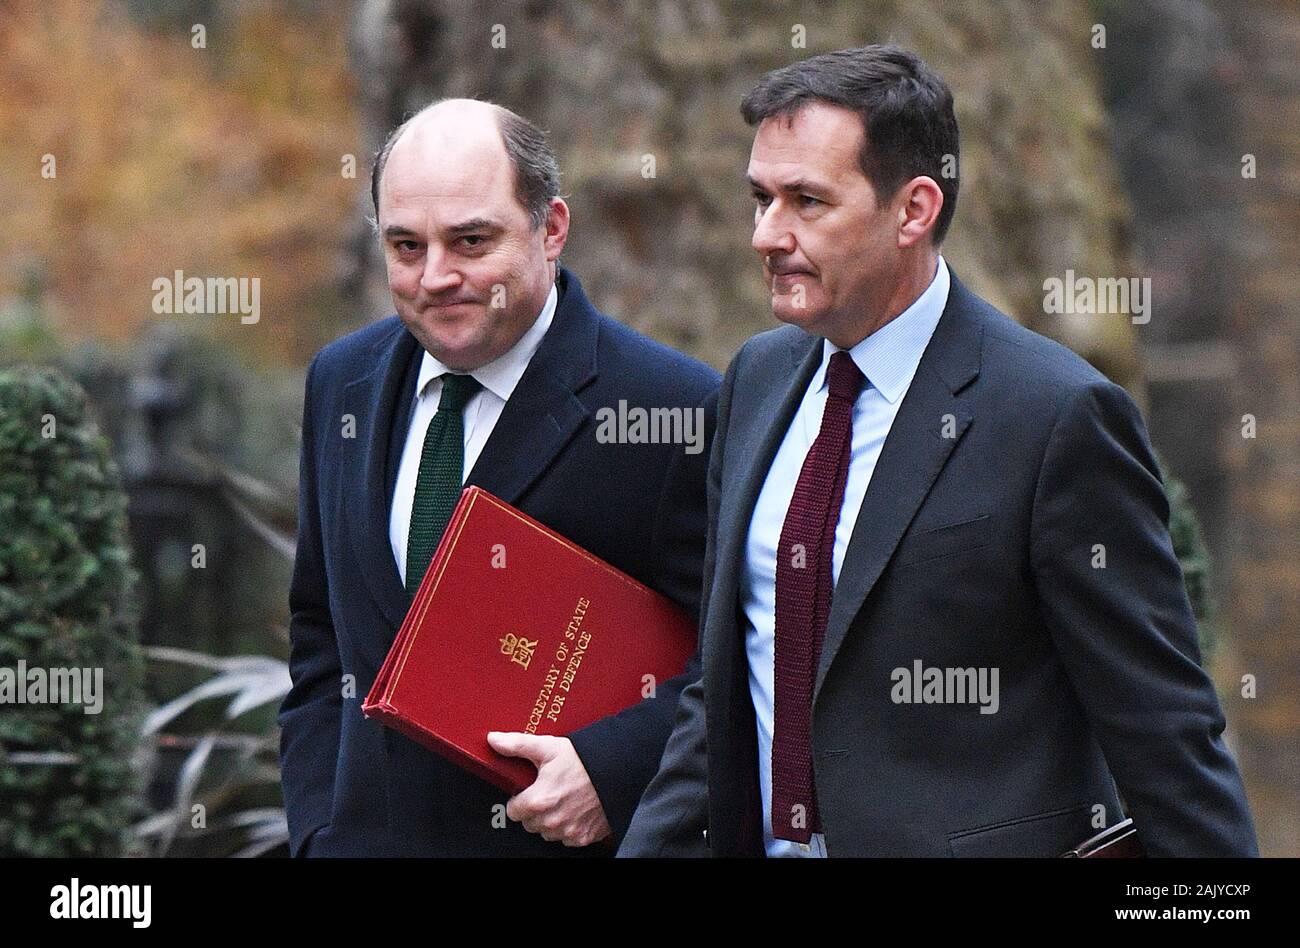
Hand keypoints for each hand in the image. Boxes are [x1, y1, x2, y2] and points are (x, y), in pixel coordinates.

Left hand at [486, 732, 611, 846]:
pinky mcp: (584, 837)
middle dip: (534, 810)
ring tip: (564, 798)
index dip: (519, 799)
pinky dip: (569, 827)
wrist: (618, 767)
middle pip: (529, 823)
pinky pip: (567, 838)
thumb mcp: (548, 747)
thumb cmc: (583, 758)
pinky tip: (576, 809)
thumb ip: (517, 745)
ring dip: (551, 820)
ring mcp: (569, 831)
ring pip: (547, 832)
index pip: (513, 811)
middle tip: (549, 790)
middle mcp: (552, 821)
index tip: (529, 790)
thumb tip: (493, 740)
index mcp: (538, 800)